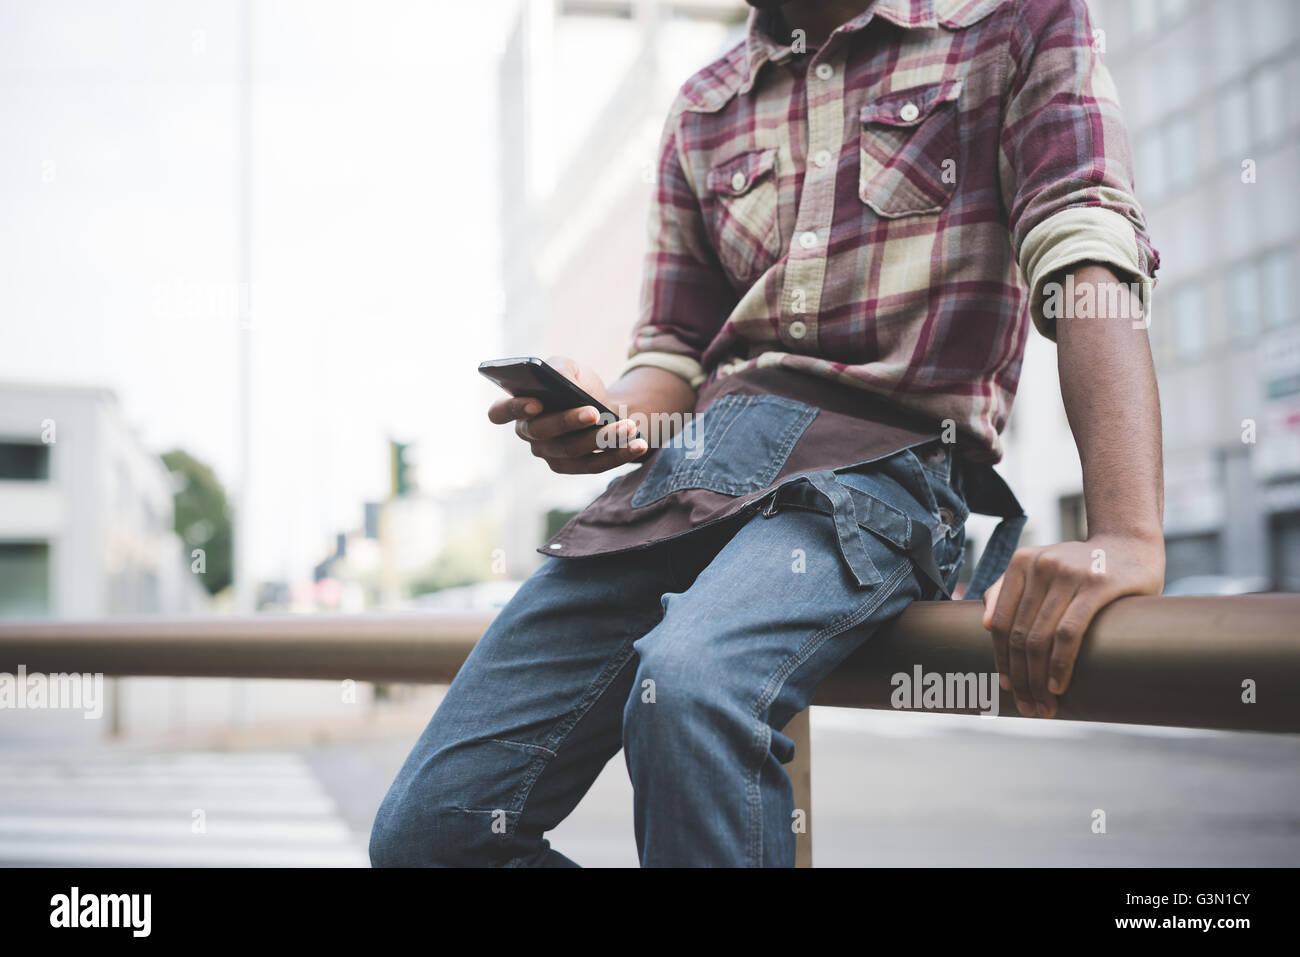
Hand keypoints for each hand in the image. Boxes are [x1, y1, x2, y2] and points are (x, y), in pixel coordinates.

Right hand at [486, 355, 647, 473]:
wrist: (602, 403)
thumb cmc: (576, 383)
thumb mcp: (569, 367)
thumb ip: (559, 369)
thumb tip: (561, 382)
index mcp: (519, 406)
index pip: (500, 412)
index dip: (513, 410)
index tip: (535, 403)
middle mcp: (529, 433)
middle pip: (542, 433)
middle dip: (568, 422)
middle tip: (593, 412)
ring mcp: (549, 454)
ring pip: (572, 450)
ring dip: (602, 438)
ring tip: (628, 425)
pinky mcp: (573, 467)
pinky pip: (594, 466)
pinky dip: (618, 455)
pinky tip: (638, 445)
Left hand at [981, 534, 1164, 717]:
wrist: (1132, 542)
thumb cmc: (1083, 565)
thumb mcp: (1043, 568)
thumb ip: (1011, 588)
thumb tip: (984, 625)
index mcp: (1021, 562)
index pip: (1001, 622)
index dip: (1000, 660)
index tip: (1006, 688)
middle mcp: (1040, 564)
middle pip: (1018, 634)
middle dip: (1019, 677)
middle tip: (1027, 706)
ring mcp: (1067, 573)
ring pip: (1039, 638)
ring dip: (1037, 679)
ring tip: (1044, 704)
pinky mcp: (1097, 585)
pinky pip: (1068, 633)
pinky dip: (1059, 664)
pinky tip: (1057, 685)